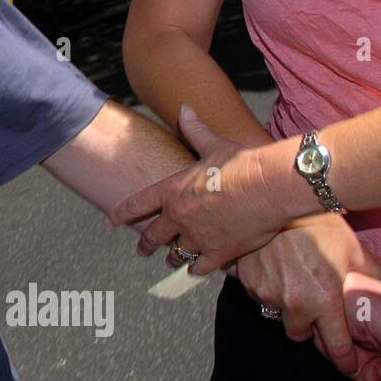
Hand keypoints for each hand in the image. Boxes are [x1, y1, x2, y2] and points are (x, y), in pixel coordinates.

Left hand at [111, 105, 277, 271]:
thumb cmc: (242, 163)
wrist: (269, 187)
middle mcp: (179, 217)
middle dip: (145, 245)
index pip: (137, 203)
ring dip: (172, 258)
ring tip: (170, 261)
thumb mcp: (214, 145)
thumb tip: (185, 108)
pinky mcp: (219, 253)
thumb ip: (195, 131)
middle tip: (141, 250)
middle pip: (153, 236)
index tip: (111, 221)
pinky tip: (196, 271)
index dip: (122, 213)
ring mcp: (197, 237)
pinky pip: (201, 268)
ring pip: (176, 255)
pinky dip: (197, 270)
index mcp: (172, 191)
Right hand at [227, 213, 380, 379]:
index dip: (344, 360)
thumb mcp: (354, 253)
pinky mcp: (246, 281)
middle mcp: (293, 303)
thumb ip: (371, 282)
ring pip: (276, 313)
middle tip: (312, 305)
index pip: (337, 349)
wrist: (276, 202)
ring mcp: (266, 293)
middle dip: (307, 325)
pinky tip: (273, 267)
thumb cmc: (319, 226)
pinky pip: (257, 295)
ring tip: (291, 279)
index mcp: (324, 301)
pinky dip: (265, 286)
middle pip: (299, 335)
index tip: (347, 363)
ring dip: (284, 304)